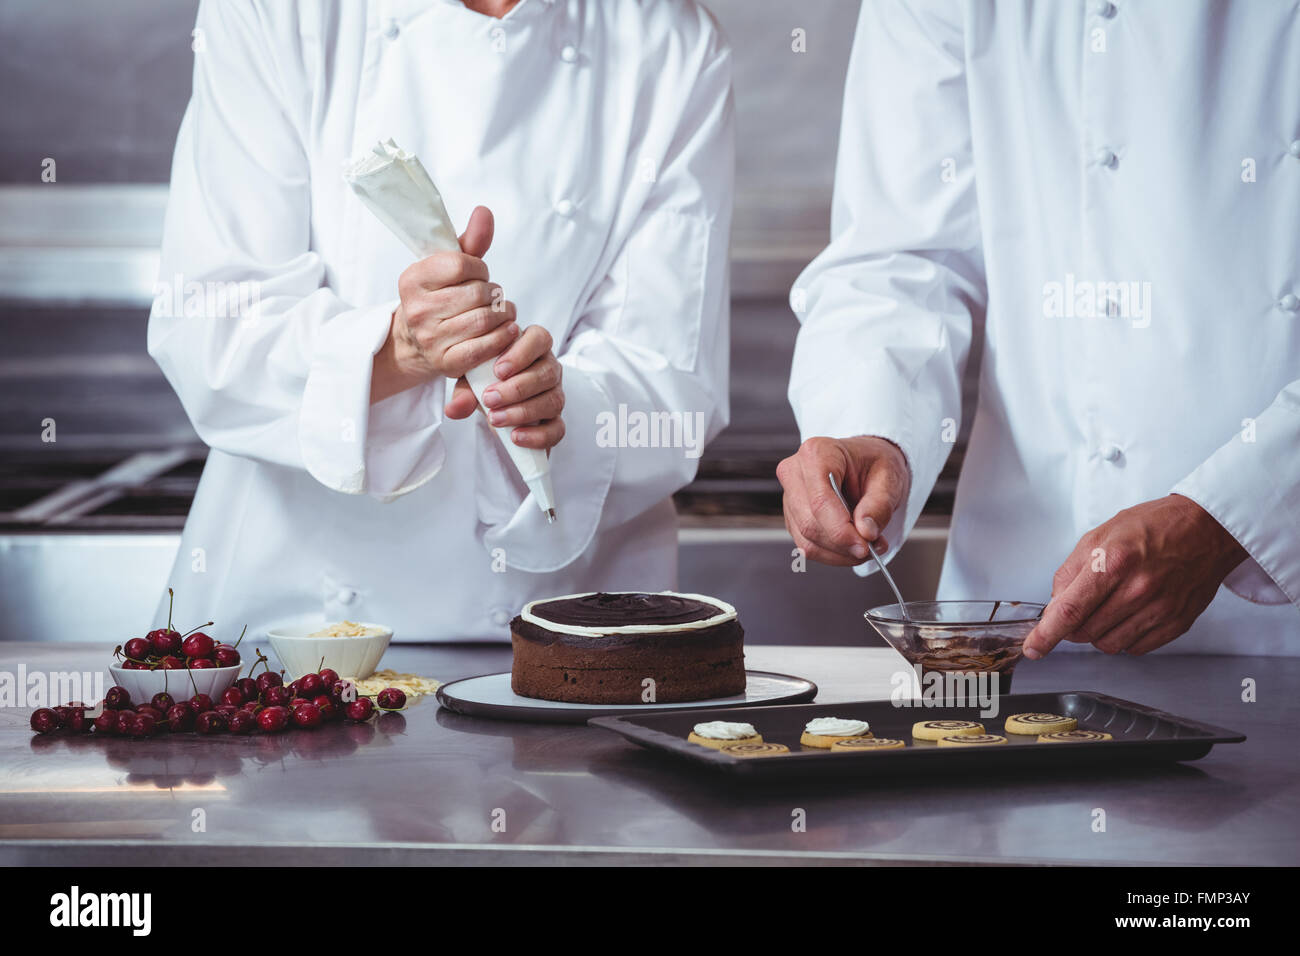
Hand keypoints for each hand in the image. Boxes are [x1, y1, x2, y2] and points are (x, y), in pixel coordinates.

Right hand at [371, 206, 518, 402]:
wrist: (418, 342)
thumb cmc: (440, 298)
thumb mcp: (449, 267)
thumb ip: (470, 241)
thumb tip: (485, 211)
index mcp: (412, 279)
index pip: (460, 264)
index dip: (479, 268)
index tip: (479, 274)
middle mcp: (417, 310)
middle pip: (477, 293)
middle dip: (493, 293)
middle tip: (493, 297)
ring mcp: (430, 338)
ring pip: (485, 320)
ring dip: (503, 314)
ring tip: (502, 312)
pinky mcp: (446, 362)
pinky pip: (485, 347)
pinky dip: (503, 337)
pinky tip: (506, 330)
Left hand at [444, 324, 565, 451]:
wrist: (495, 410)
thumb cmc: (487, 384)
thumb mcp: (472, 382)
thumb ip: (465, 391)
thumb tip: (454, 409)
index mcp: (532, 348)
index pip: (540, 338)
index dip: (522, 353)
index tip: (498, 370)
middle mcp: (549, 369)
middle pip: (547, 372)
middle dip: (517, 388)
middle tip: (489, 398)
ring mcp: (555, 395)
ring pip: (552, 401)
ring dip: (522, 412)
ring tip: (495, 418)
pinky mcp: (555, 421)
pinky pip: (556, 429)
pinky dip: (537, 436)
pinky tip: (515, 437)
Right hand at [776, 435, 910, 565]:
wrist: (866, 463)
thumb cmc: (874, 463)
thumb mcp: (889, 478)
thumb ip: (879, 505)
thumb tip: (866, 532)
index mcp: (817, 453)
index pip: (820, 501)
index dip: (841, 530)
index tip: (865, 546)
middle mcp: (795, 472)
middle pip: (809, 523)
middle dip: (842, 544)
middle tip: (872, 549)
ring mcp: (790, 496)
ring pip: (806, 540)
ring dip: (839, 553)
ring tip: (868, 547)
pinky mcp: (793, 516)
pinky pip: (807, 546)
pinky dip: (833, 555)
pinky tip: (852, 547)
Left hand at [1023, 494, 1247, 658]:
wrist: (1207, 529)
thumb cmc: (1154, 526)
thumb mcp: (1100, 535)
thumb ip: (1070, 571)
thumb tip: (1053, 604)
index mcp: (1113, 562)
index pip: (1070, 610)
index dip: (1046, 634)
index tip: (1034, 648)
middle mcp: (1138, 588)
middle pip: (1086, 631)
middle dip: (1073, 625)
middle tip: (1084, 604)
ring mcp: (1160, 608)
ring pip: (1109, 644)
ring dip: (1099, 632)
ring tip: (1110, 605)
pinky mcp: (1177, 623)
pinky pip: (1136, 648)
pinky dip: (1125, 636)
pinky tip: (1131, 613)